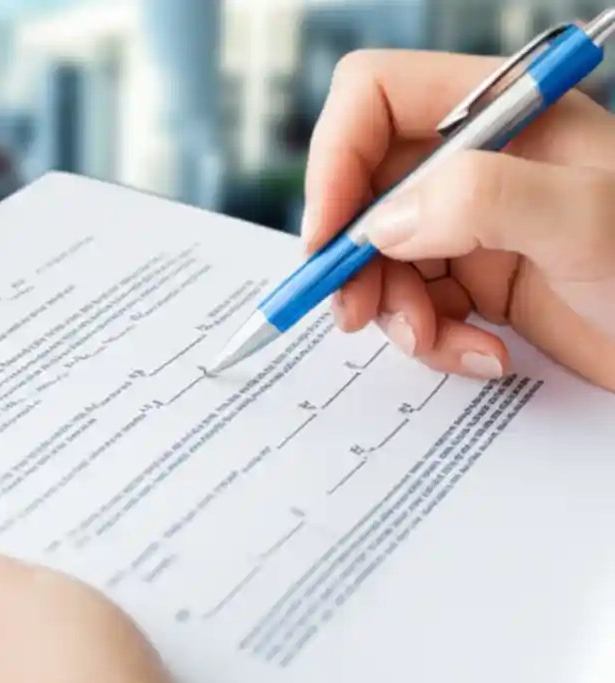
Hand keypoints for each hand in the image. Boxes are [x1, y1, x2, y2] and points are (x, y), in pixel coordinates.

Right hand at [304, 50, 614, 389]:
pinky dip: (431, 337)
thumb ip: (480, 201)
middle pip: (361, 186)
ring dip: (393, 308)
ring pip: (378, 254)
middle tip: (355, 311)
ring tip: (440, 342)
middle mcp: (477, 160)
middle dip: (353, 254)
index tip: (331, 233)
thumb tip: (381, 225)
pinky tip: (481, 353)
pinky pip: (412, 302)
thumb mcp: (583, 220)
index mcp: (503, 112)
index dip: (336, 158)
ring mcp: (473, 222)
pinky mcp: (476, 279)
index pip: (375, 98)